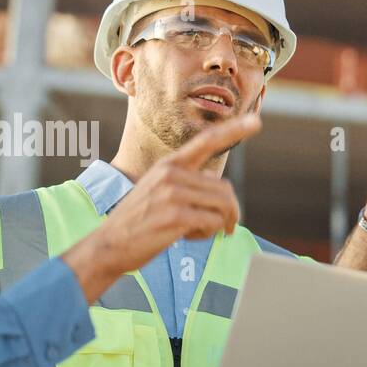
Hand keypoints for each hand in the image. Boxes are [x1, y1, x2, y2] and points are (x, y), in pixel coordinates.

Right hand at [62, 114, 259, 302]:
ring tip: (194, 231)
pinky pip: (213, 222)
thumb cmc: (140, 223)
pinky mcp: (176, 215)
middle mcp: (172, 173)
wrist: (109, 245)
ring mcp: (173, 193)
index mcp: (169, 164)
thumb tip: (224, 196)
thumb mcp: (159, 192)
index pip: (206, 142)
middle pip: (226, 190)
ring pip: (223, 206)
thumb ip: (188, 186)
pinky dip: (207, 234)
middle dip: (228, 213)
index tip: (257, 121)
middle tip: (219, 228)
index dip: (234, 130)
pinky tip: (186, 237)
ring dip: (216, 225)